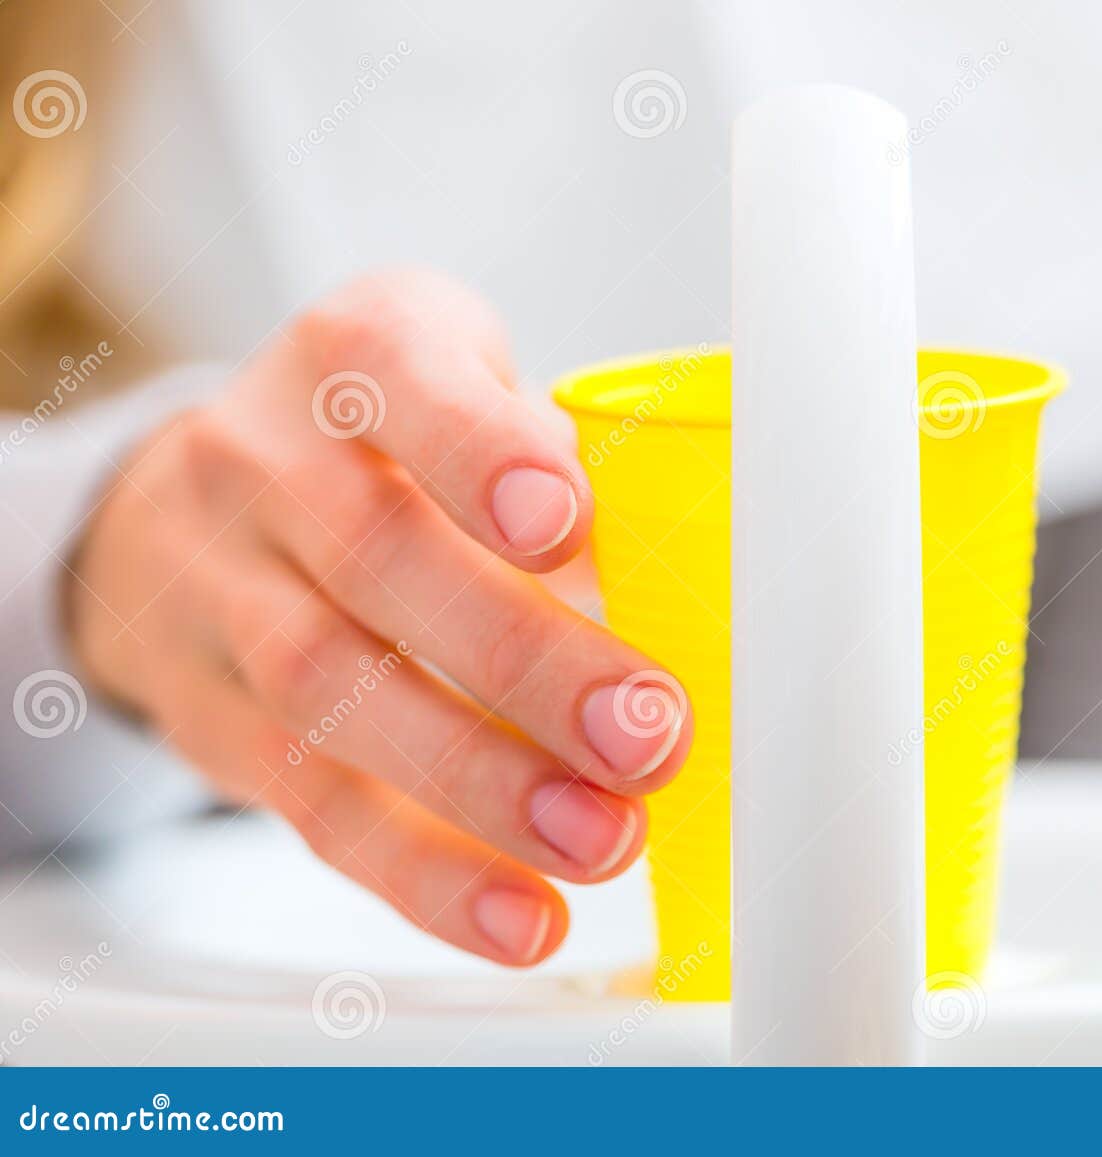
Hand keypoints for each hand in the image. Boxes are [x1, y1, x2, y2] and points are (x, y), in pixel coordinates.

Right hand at [68, 269, 692, 965]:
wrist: (186, 513)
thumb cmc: (381, 446)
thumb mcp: (460, 387)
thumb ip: (555, 456)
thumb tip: (684, 572)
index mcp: (354, 357)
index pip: (395, 373)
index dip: (477, 448)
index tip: (563, 520)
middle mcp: (265, 465)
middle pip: (378, 558)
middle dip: (523, 658)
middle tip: (645, 732)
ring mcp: (223, 594)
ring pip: (335, 694)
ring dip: (482, 782)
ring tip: (600, 837)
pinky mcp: (217, 719)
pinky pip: (313, 806)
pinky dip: (427, 874)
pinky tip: (520, 913)